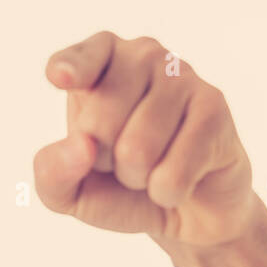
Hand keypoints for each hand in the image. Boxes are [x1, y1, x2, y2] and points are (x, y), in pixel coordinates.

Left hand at [33, 31, 261, 247]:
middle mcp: (145, 56)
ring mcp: (184, 77)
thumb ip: (52, 173)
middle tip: (125, 160)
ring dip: (139, 178)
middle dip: (106, 161)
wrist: (185, 211)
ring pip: (137, 150)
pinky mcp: (214, 109)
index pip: (84, 57)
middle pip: (100, 121)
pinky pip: (172, 173)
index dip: (71, 70)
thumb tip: (81, 148)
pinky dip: (167, 193)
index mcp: (103, 61)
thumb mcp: (70, 189)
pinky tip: (181, 180)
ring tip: (153, 168)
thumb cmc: (121, 188)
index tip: (61, 78)